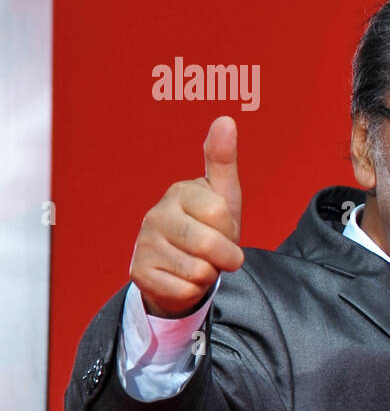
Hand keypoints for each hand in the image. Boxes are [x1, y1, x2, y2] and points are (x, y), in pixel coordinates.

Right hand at [129, 116, 244, 317]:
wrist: (183, 269)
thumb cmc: (209, 228)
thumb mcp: (223, 196)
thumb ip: (224, 161)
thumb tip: (226, 120)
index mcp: (180, 191)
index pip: (221, 215)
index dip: (230, 229)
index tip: (222, 229)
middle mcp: (156, 214)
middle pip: (210, 245)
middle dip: (225, 256)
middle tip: (216, 253)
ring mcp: (144, 243)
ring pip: (199, 271)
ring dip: (208, 274)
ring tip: (198, 263)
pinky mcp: (138, 273)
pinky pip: (184, 290)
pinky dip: (192, 290)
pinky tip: (182, 278)